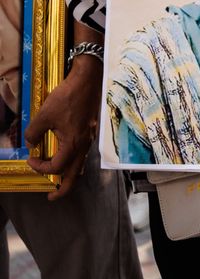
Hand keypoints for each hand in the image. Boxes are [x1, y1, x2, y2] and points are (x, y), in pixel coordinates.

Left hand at [26, 56, 100, 199]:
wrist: (89, 81)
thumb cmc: (68, 97)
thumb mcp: (44, 114)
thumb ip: (34, 132)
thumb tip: (32, 142)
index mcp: (73, 143)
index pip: (56, 167)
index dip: (40, 167)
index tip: (30, 157)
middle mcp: (84, 145)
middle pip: (75, 176)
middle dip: (63, 190)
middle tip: (52, 197)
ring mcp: (89, 139)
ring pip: (80, 165)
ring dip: (68, 175)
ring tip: (58, 179)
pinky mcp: (91, 132)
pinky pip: (82, 154)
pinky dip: (72, 162)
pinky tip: (65, 155)